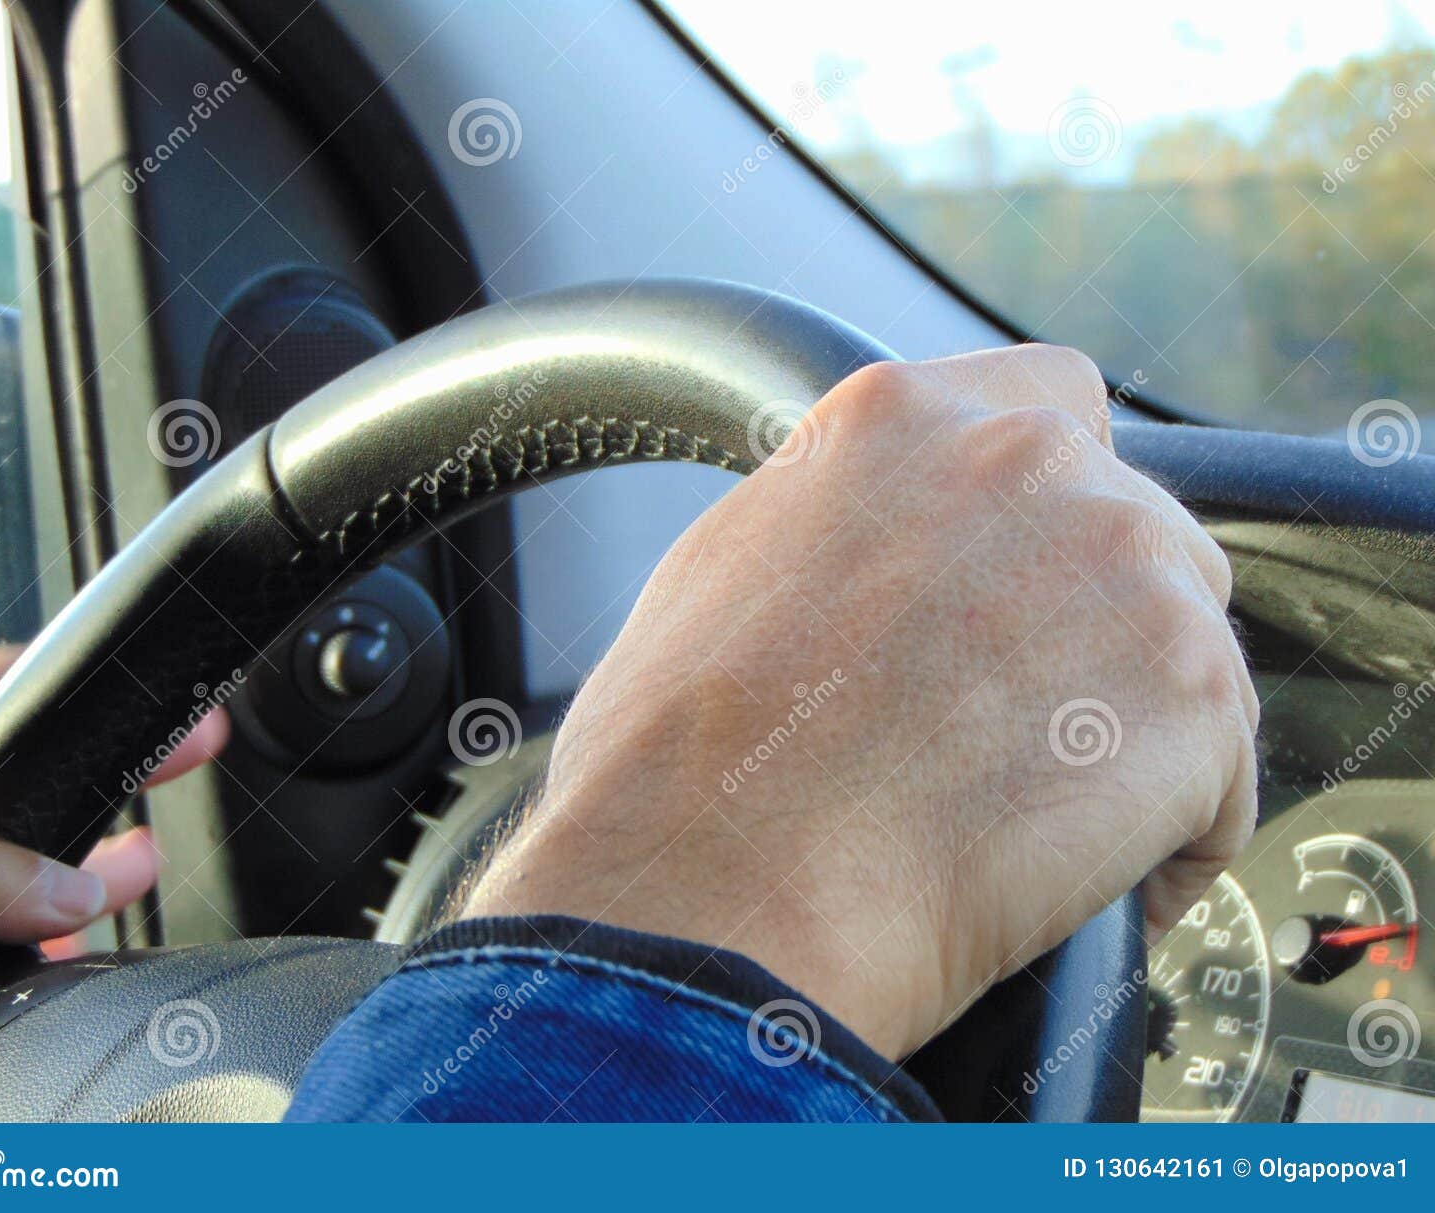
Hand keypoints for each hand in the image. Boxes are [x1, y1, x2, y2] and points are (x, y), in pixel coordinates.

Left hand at [0, 645, 226, 970]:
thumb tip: (68, 889)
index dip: (62, 682)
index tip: (140, 688)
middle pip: (11, 782)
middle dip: (99, 776)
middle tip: (183, 756)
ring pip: (5, 871)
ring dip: (75, 874)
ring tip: (139, 869)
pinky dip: (36, 947)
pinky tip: (68, 953)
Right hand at [461, 347, 1257, 1058]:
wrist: (715, 888)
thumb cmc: (680, 763)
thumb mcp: (727, 567)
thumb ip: (844, 518)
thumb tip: (890, 555)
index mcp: (904, 418)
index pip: (1054, 405)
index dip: (1048, 508)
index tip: (1029, 581)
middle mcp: (1027, 461)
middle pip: (1140, 528)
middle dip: (1098, 621)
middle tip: (1017, 727)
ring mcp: (1124, 566)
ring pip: (1188, 647)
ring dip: (1137, 726)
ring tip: (1037, 821)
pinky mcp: (1191, 690)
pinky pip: (1221, 775)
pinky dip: (1170, 836)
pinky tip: (1078, 881)